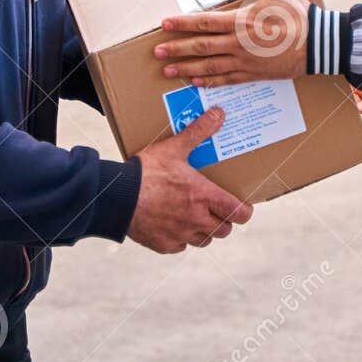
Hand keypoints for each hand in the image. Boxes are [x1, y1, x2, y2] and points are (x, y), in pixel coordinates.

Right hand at [127, 107, 253, 252]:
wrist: (116, 197)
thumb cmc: (146, 172)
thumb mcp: (173, 148)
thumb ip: (198, 131)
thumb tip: (218, 114)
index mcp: (203, 197)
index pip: (238, 213)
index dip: (244, 212)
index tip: (243, 206)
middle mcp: (196, 220)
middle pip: (224, 230)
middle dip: (224, 220)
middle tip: (217, 208)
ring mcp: (180, 235)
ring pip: (205, 241)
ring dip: (205, 231)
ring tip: (197, 216)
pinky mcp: (163, 244)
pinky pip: (181, 246)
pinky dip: (181, 238)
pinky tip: (174, 224)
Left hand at [157, 0, 309, 86]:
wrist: (317, 43)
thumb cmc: (296, 14)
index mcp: (241, 21)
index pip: (203, 22)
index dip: (181, 23)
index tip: (164, 24)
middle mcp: (238, 43)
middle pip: (200, 46)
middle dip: (176, 49)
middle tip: (156, 52)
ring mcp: (245, 61)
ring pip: (209, 66)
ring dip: (186, 68)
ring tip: (168, 70)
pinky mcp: (253, 74)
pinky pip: (226, 79)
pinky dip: (209, 81)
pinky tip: (196, 82)